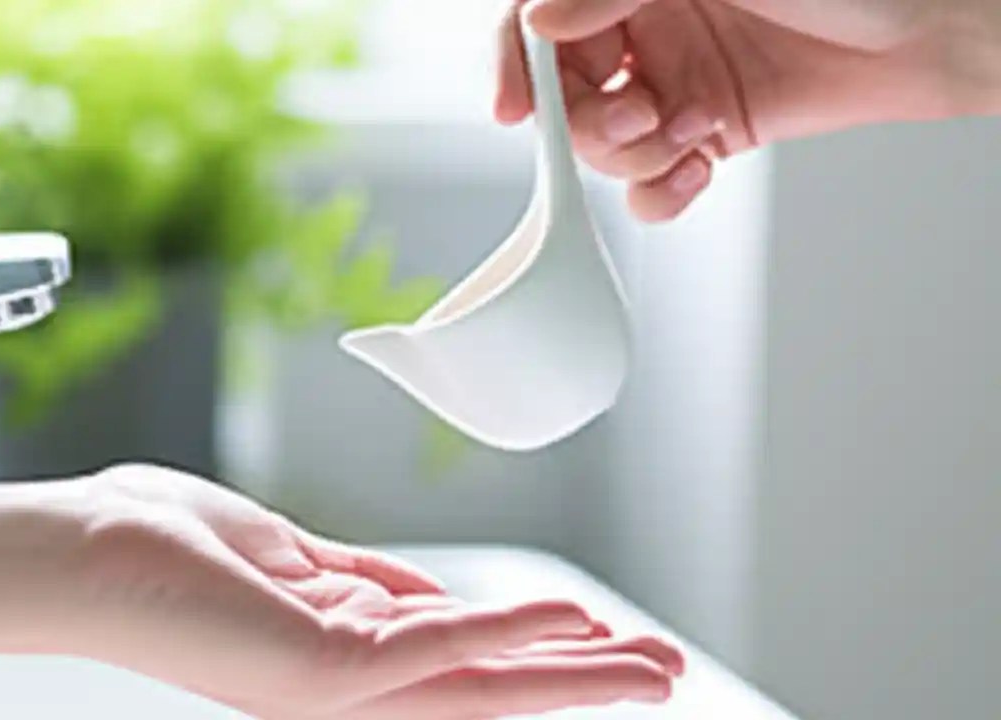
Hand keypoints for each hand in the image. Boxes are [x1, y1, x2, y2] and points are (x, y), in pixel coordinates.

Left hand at [56, 465, 683, 718]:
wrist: (84, 553)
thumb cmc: (167, 547)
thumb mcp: (296, 561)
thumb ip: (369, 583)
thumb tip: (443, 598)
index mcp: (339, 655)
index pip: (459, 657)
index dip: (536, 646)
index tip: (594, 632)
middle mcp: (346, 684)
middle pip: (487, 687)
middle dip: (580, 677)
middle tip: (662, 673)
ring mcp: (335, 683)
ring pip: (480, 682)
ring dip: (573, 671)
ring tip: (651, 667)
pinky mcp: (321, 666)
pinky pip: (434, 646)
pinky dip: (507, 631)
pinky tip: (567, 624)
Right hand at [497, 0, 1000, 220]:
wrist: (928, 34)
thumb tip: (541, 24)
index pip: (542, 21)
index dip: (516, 63)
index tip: (512, 106)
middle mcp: (648, 30)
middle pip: (567, 94)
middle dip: (590, 119)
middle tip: (637, 114)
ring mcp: (676, 85)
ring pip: (605, 144)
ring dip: (635, 154)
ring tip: (689, 135)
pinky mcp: (709, 134)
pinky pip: (653, 182)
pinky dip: (665, 192)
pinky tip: (697, 170)